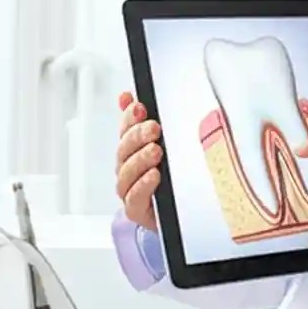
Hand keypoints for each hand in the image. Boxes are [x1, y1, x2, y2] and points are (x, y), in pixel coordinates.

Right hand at [115, 91, 161, 231]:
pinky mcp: (138, 210)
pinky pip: (135, 198)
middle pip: (124, 149)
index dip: (129, 117)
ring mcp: (131, 189)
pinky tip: (154, 175)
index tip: (138, 106)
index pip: (126, 129)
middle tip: (153, 128)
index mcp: (134, 151)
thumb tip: (128, 96)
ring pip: (126, 173)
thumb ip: (150, 122)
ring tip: (156, 151)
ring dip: (140, 159)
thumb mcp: (170, 145)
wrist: (183, 212)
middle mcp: (129, 169)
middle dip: (137, 136)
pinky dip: (144, 185)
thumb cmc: (173, 177)